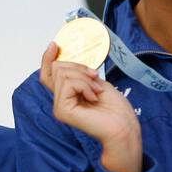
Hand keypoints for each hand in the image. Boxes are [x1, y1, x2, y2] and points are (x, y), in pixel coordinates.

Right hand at [42, 42, 142, 171]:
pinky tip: (93, 97)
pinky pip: (68, 84)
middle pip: (56, 68)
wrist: (123, 126)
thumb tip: (63, 59)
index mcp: (66, 95)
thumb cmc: (115, 108)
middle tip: (96, 79)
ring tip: (96, 91)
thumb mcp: (94, 82)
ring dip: (85, 78)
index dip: (48, 58)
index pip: (48, 74)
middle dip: (79, 68)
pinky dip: (85, 85)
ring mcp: (59, 107)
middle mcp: (59, 101)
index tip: (55, 45)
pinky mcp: (62, 110)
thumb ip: (77, 74)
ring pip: (63, 74)